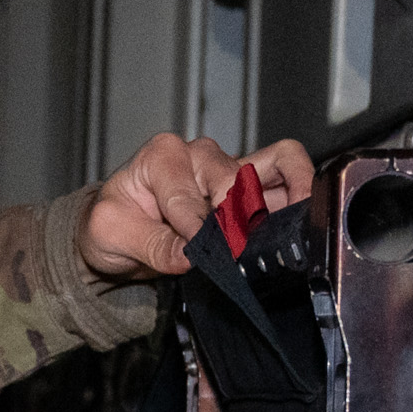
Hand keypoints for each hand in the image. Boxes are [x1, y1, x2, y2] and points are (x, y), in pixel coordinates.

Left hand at [77, 134, 315, 280]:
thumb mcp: (110, 235)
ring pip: (273, 164)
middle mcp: (200, 155)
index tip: (196, 255)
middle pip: (234, 181)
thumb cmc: (113, 222)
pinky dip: (300, 189)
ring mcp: (229, 167)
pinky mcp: (249, 186)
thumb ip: (151, 245)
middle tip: (236, 252)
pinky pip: (285, 170)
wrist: (120, 228)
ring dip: (284, 196)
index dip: (194, 231)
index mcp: (162, 156)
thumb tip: (191, 256)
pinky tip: (302, 216)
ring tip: (290, 226)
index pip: (187, 197)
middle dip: (236, 220)